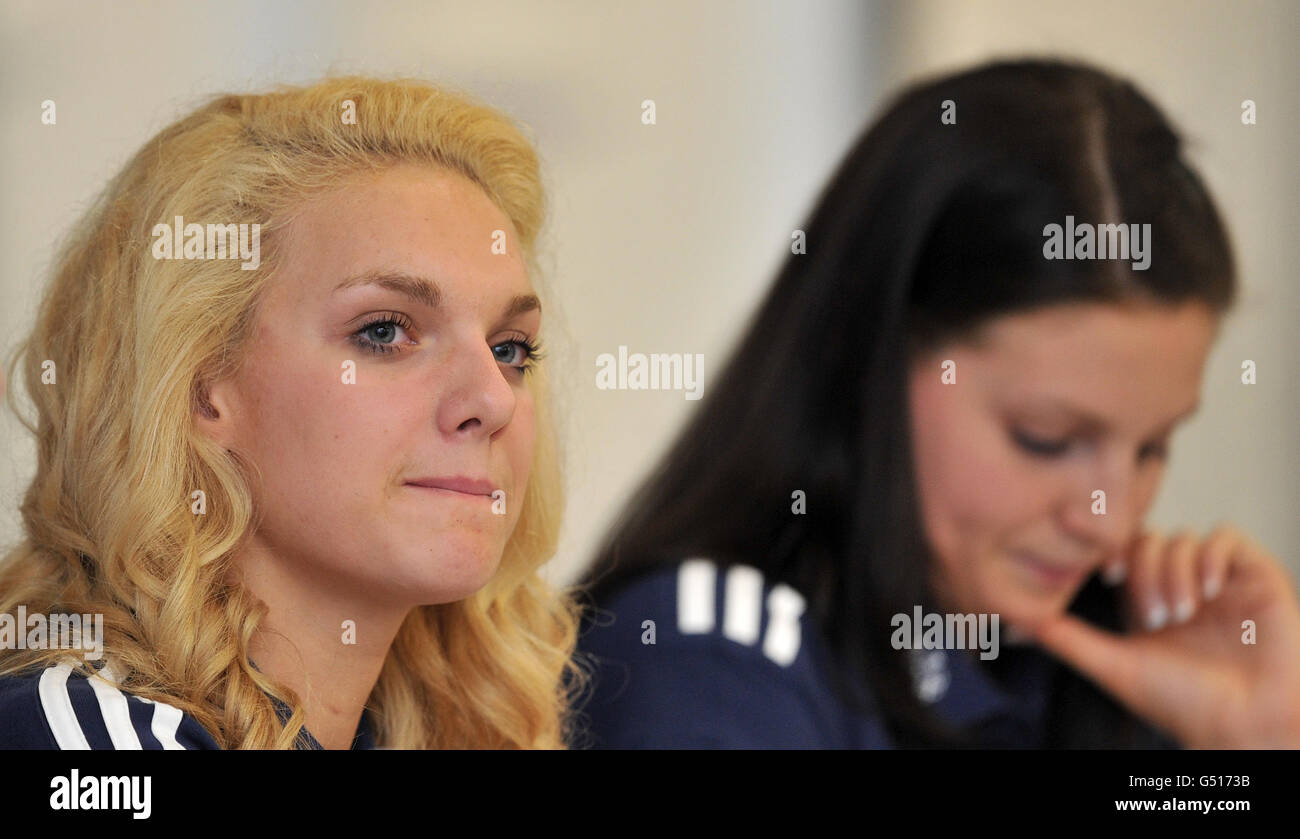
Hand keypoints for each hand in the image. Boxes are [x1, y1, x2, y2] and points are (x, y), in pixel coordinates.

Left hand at [1022, 524, 1299, 748]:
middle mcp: (1180, 586)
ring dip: (1176, 573)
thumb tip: (1022, 620)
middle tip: (1155, 617)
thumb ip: (1069, 639)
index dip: (1109, 552)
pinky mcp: (1254, 574)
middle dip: (1144, 573)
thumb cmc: (1185, 704)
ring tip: (1184, 614)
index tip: (1104, 570)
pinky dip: (1211, 557)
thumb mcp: (1115, 666)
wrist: (1247, 721)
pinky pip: (1226, 537)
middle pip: (1147, 542)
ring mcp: (1216, 579)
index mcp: (1146, 602)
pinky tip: (1209, 590)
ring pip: (1182, 539)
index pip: (1121, 554)